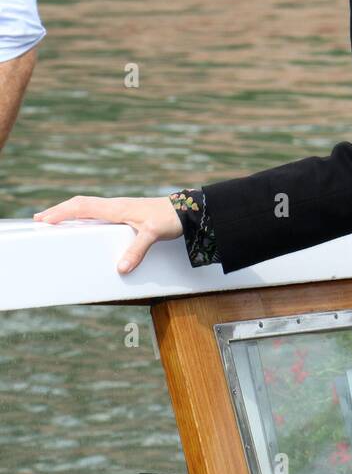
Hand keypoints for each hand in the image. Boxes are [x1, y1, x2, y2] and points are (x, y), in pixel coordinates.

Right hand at [32, 196, 182, 273]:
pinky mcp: (127, 212)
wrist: (188, 209)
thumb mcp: (153, 234)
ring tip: (54, 219)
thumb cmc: (170, 218)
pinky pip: (98, 210)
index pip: (83, 207)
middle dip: (59, 211)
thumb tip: (121, 268)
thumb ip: (137, 250)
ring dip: (70, 211)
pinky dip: (84, 214)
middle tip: (40, 219)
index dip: (62, 213)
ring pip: (89, 206)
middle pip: (81, 204)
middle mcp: (116, 205)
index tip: (45, 220)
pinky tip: (82, 221)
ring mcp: (121, 207)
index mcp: (117, 208)